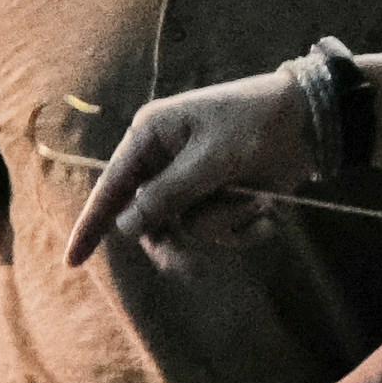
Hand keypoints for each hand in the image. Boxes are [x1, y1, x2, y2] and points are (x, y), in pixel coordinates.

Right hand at [64, 72, 314, 267]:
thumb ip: (167, 193)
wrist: (310, 121)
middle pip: (151, 222)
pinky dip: (244, 228)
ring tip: (255, 200)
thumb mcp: (210, 157)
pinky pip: (218, 234)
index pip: (111, 188)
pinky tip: (267, 208)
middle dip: (180, 235)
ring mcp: (194, 184)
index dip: (92, 226)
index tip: (71, 261)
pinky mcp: (221, 200)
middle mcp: (165, 162)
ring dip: (225, 224)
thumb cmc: (254, 123)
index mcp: (150, 137)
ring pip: (188, 232)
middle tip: (200, 246)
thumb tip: (126, 227)